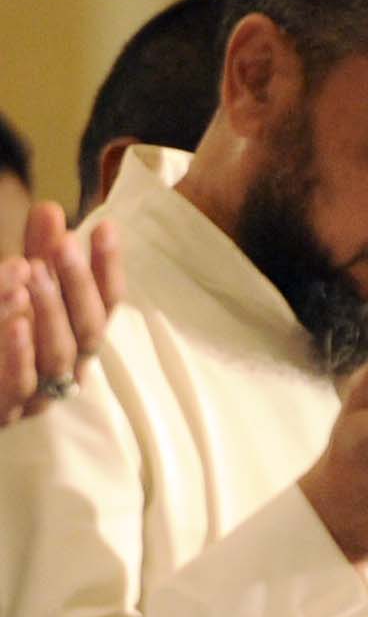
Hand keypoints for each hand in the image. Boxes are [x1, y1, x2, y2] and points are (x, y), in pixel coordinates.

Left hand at [1, 204, 124, 423]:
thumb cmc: (1, 334)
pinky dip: (20, 354)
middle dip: (79, 285)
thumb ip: (34, 253)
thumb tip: (51, 208)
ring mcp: (40, 393)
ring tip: (31, 269)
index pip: (107, 303)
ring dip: (50, 311)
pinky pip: (20, 385)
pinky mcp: (6, 408)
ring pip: (61, 355)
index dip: (108, 267)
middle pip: (90, 329)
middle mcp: (70, 368)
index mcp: (77, 339)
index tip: (103, 227)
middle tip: (63, 245)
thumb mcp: (17, 288)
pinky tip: (17, 321)